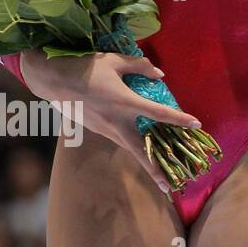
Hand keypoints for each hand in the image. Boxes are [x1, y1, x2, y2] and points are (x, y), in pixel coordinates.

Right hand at [19, 48, 202, 194]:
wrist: (50, 80)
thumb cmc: (84, 67)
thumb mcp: (114, 60)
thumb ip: (140, 66)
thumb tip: (160, 75)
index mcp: (123, 102)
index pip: (157, 113)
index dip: (178, 118)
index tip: (197, 124)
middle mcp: (115, 121)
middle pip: (139, 150)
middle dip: (154, 170)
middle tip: (169, 186)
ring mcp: (104, 128)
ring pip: (130, 148)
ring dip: (146, 162)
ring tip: (162, 176)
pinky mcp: (97, 130)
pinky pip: (120, 139)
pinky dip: (134, 146)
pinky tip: (145, 149)